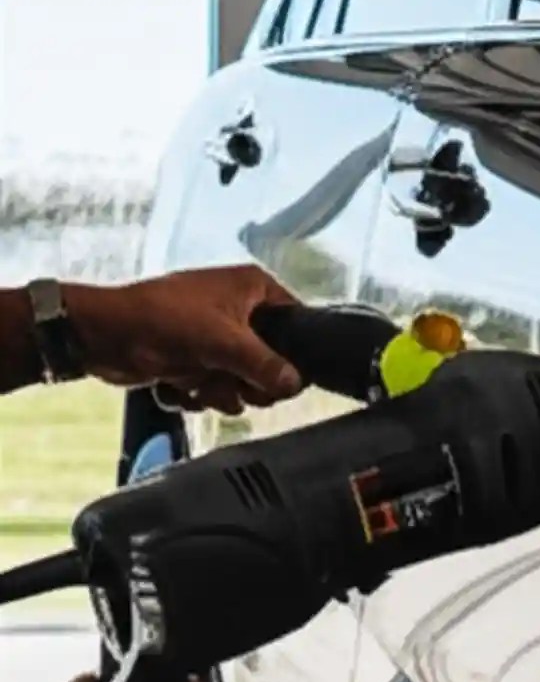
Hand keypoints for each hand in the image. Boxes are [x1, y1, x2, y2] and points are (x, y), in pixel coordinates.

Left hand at [65, 264, 303, 413]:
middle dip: (249, 381)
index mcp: (253, 288)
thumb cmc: (165, 322)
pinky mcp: (195, 359)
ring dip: (220, 391)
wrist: (100, 335)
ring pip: (242, 380)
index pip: (296, 321)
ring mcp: (215, 336)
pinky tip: (177, 387)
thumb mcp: (224, 343)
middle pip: (271, 359)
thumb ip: (266, 366)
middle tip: (237, 385)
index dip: (292, 351)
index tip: (281, 376)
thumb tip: (297, 385)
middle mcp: (239, 309)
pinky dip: (198, 393)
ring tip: (197, 384)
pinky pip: (215, 386)